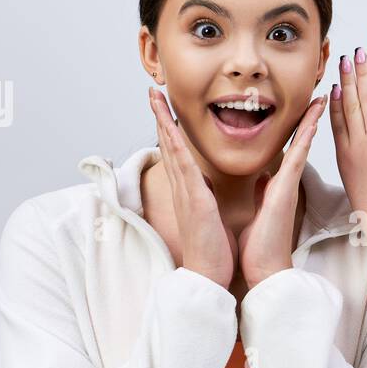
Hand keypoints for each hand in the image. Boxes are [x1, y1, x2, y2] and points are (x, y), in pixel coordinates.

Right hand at [149, 87, 237, 288]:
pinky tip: (170, 126)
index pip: (178, 153)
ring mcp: (185, 192)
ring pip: (170, 148)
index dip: (171, 129)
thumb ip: (210, 197)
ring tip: (155, 96)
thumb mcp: (213, 215)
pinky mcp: (193, 200)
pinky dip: (175, 144)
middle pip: (168, 144)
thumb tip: (210, 185)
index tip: (167, 108)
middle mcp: (183, 188)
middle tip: (152, 91)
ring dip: (161, 121)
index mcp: (191, 191)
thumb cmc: (213, 251)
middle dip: (159, 116)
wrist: (209, 276)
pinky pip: (182, 166)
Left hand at [238, 95, 326, 287]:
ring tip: (320, 98)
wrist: (264, 272)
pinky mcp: (286, 192)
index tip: (304, 110)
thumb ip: (262, 193)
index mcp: (277, 187)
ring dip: (311, 122)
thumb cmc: (259, 248)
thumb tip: (263, 180)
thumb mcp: (257, 211)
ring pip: (302, 146)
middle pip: (301, 143)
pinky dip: (305, 138)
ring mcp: (288, 187)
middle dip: (309, 120)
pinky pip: (297, 158)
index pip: (289, 152)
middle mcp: (286, 184)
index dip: (297, 130)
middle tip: (319, 95)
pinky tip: (312, 120)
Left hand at [329, 47, 366, 214]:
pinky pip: (337, 125)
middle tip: (357, 51)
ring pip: (349, 107)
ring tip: (344, 63)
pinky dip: (335, 106)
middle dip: (360, 71)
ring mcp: (356, 146)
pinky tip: (335, 90)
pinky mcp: (343, 155)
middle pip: (365, 96)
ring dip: (346, 82)